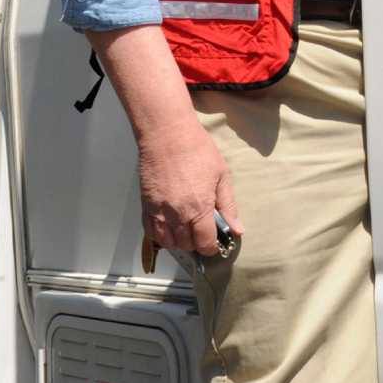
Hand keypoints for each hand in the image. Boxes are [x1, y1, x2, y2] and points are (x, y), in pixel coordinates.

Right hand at [86, 24, 245, 257]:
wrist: (167, 134)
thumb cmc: (198, 150)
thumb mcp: (221, 176)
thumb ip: (228, 206)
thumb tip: (237, 230)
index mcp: (199, 209)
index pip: (204, 243)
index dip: (211, 247)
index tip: (214, 242)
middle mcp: (177, 215)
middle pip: (186, 245)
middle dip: (196, 243)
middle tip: (202, 232)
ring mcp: (158, 212)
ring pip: (167, 242)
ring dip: (178, 242)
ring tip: (186, 230)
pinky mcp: (145, 205)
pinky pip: (150, 232)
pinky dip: (160, 235)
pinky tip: (169, 227)